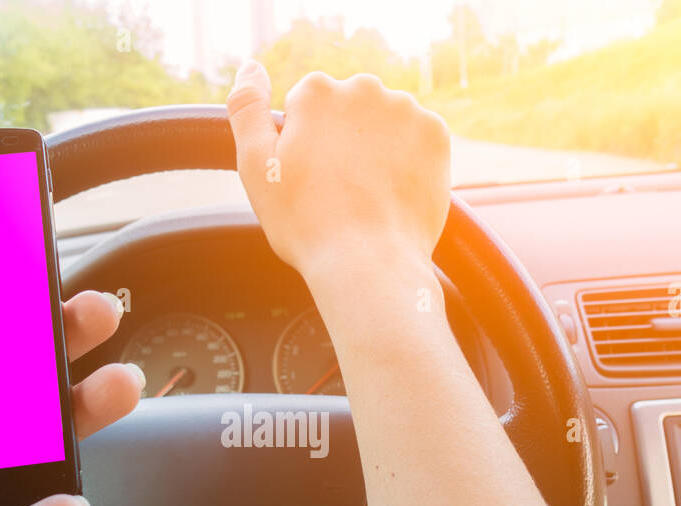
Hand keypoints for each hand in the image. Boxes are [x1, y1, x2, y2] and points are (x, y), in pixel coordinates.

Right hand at [226, 63, 450, 291]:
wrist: (368, 263)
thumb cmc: (305, 223)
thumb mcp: (256, 167)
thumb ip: (245, 108)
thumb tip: (250, 67)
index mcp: (316, 92)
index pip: (306, 109)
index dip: (303, 146)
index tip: (308, 179)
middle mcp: (363, 88)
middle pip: (347, 111)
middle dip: (342, 141)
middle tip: (337, 191)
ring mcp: (404, 110)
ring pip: (383, 124)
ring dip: (376, 149)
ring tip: (367, 195)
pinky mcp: (435, 135)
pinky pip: (416, 140)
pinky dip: (407, 161)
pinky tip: (392, 192)